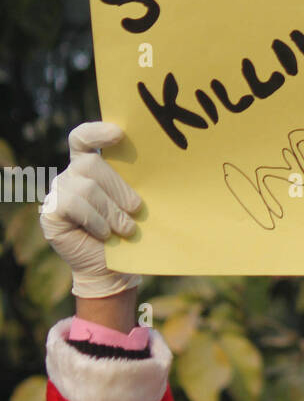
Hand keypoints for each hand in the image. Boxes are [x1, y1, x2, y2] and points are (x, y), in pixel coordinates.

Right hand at [39, 121, 142, 298]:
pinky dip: (95, 221)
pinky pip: (74, 205)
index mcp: (90, 166)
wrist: (112, 269)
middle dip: (119, 188)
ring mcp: (58, 192)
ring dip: (111, 211)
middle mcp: (71, 175)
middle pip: (91, 165)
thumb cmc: (127, 233)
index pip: (84, 139)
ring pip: (86, 188)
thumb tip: (155, 171)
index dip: (97, 132)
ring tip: (125, 229)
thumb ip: (133, 184)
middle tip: (137, 210)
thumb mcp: (132, 205)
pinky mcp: (51, 212)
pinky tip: (104, 234)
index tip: (119, 133)